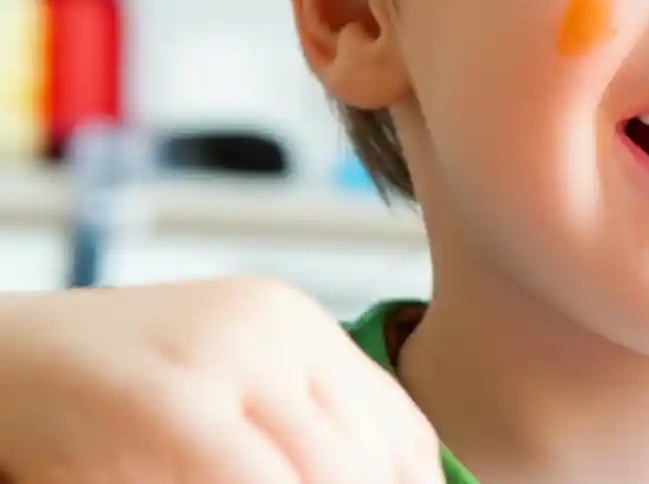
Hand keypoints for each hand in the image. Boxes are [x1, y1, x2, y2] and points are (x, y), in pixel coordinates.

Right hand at [0, 279, 443, 483]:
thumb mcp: (221, 400)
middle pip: (370, 456)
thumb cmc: (105, 401)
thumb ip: (291, 437)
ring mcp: (223, 356)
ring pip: (328, 471)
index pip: (400, 430)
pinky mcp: (171, 401)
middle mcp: (273, 326)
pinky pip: (258, 481)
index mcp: (294, 323)